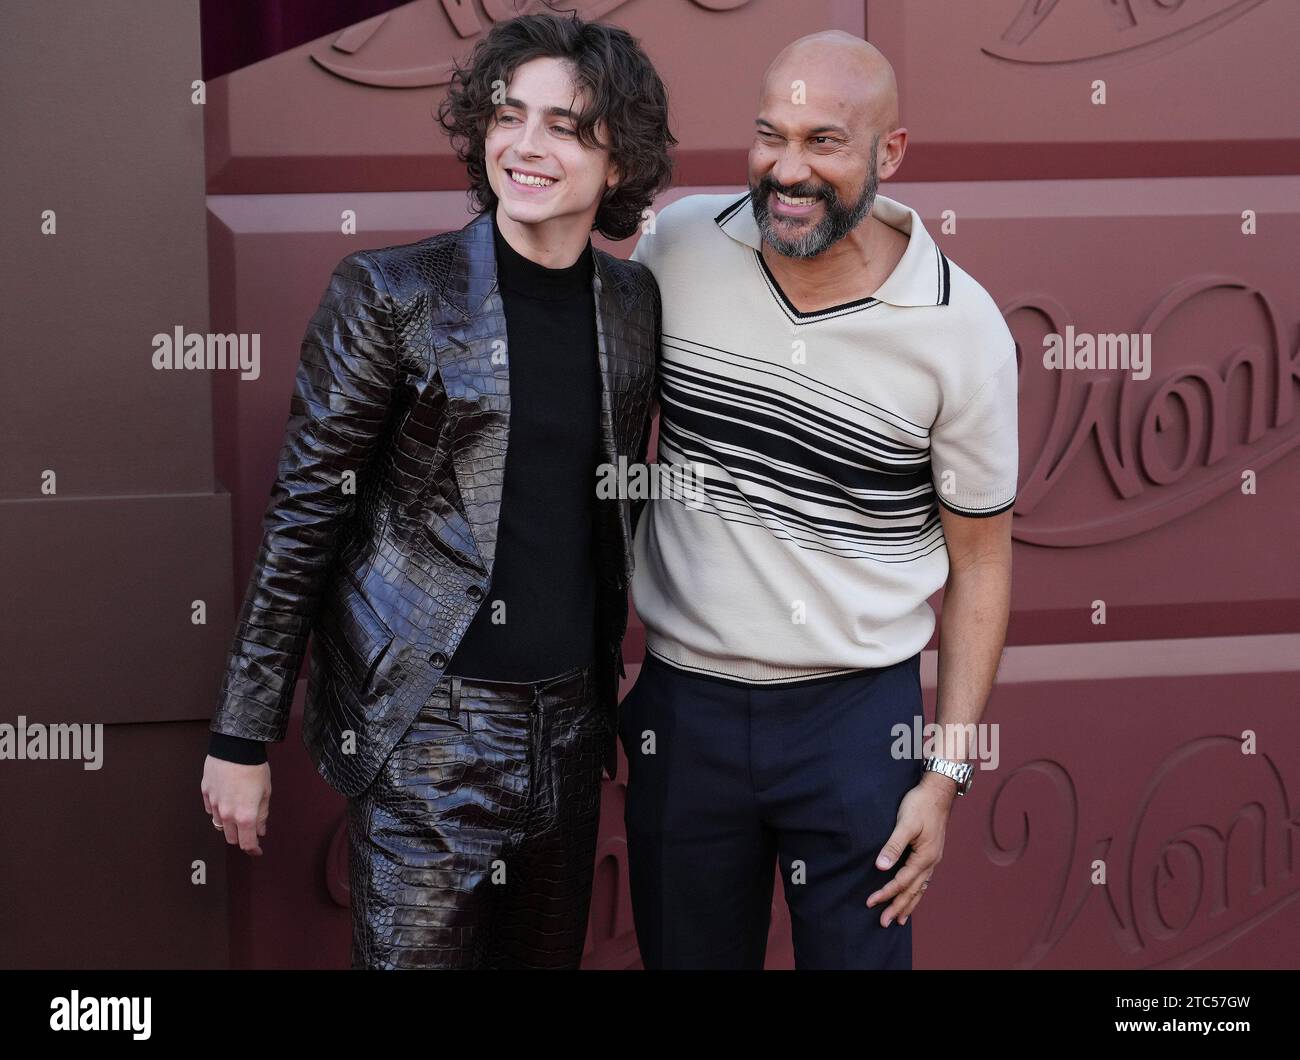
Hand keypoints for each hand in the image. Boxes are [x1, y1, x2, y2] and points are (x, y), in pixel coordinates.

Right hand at [201, 756, 271, 855]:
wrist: (236, 748)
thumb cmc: (254, 768)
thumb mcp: (265, 793)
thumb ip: (262, 815)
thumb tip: (260, 830)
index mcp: (245, 815)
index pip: (247, 843)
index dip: (253, 850)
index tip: (257, 851)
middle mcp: (227, 814)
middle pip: (231, 838)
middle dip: (241, 838)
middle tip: (250, 831)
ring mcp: (214, 804)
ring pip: (220, 825)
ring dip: (229, 825)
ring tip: (238, 814)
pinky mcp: (206, 794)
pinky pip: (211, 810)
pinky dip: (218, 812)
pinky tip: (226, 803)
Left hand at [865, 772, 955, 925]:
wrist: (938, 792)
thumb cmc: (920, 805)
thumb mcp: (905, 824)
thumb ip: (893, 846)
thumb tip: (881, 867)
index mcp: (924, 857)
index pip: (901, 882)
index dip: (885, 893)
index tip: (870, 902)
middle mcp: (930, 862)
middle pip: (912, 891)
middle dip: (897, 907)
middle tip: (884, 923)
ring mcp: (932, 859)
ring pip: (920, 888)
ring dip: (908, 904)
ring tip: (899, 919)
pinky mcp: (930, 853)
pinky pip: (923, 880)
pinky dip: (916, 892)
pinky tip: (913, 895)